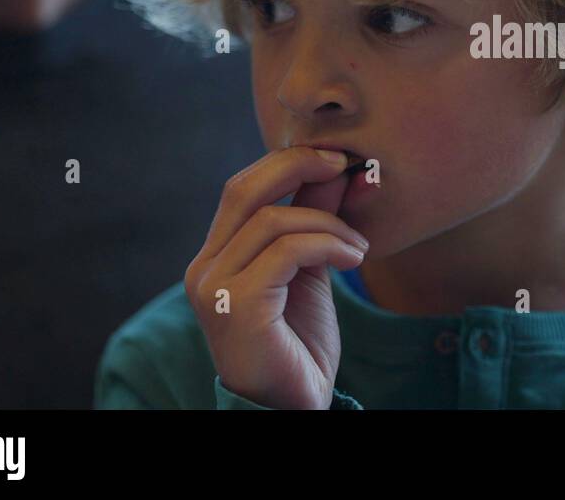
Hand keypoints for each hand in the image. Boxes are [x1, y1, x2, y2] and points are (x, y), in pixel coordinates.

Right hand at [183, 147, 368, 409]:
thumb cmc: (299, 342)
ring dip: (329, 223)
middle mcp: (205, 266)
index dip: (289, 162)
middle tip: (346, 166)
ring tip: (358, 248)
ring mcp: (215, 287)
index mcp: (218, 254)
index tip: (338, 159)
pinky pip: (287, 252)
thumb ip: (317, 219)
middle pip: (244, 188)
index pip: (244, 187)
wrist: (291, 405)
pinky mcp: (237, 306)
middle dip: (300, 165)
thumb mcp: (311, 268)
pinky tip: (352, 259)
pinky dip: (328, 245)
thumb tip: (343, 169)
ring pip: (273, 220)